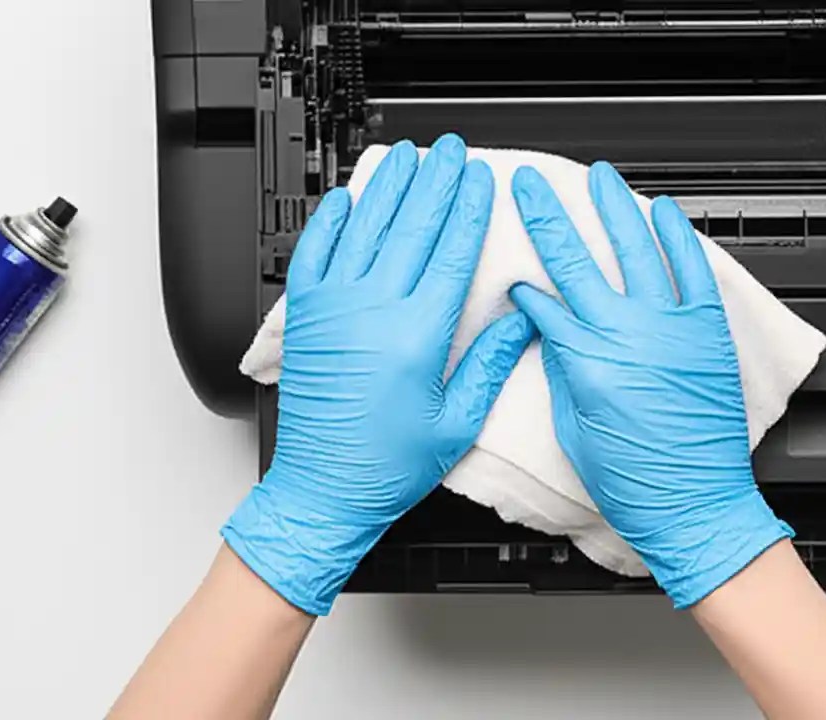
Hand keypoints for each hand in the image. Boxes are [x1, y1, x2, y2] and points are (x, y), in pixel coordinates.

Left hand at [223, 135, 533, 614]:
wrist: (324, 490)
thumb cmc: (387, 465)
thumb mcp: (457, 422)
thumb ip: (489, 363)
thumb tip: (520, 319)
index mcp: (417, 335)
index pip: (452, 253)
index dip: (470, 211)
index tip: (482, 182)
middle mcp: (372, 312)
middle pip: (411, 228)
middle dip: (436, 182)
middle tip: (451, 151)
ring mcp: (334, 310)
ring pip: (364, 229)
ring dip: (390, 188)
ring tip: (408, 157)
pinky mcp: (305, 319)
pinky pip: (314, 254)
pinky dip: (329, 221)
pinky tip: (345, 198)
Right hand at [508, 162, 791, 608]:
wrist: (695, 505)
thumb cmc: (635, 482)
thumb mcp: (573, 430)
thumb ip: (562, 371)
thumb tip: (552, 334)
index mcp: (586, 361)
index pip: (544, 302)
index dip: (525, 282)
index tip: (514, 270)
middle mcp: (626, 335)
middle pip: (577, 260)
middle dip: (548, 215)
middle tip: (531, 185)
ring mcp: (671, 328)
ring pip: (637, 250)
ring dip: (614, 207)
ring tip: (600, 176)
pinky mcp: (707, 333)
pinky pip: (693, 272)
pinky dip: (679, 238)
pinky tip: (665, 211)